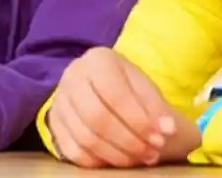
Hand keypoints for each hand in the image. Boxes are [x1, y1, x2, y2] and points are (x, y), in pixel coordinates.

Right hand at [47, 47, 200, 167]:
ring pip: (85, 137)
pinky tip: (117, 160)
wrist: (100, 88)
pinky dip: (98, 161)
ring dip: (117, 155)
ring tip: (139, 158)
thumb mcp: (145, 88)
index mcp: (97, 60)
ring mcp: (59, 101)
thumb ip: (157, 108)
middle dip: (129, 141)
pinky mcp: (54, 123)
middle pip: (96, 117)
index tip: (161, 138)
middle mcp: (72, 76)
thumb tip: (167, 130)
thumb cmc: (126, 88)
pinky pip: (73, 151)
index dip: (139, 120)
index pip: (115, 94)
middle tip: (151, 153)